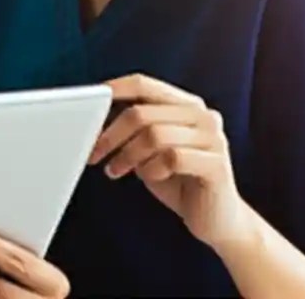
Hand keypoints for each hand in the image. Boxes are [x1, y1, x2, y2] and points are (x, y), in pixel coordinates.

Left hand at [88, 73, 250, 248]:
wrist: (216, 220)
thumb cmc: (177, 181)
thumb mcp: (149, 150)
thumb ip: (133, 129)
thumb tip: (94, 118)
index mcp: (186, 105)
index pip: (144, 84)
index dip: (113, 90)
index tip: (88, 103)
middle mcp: (203, 115)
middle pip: (141, 113)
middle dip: (110, 135)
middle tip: (94, 154)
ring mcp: (213, 138)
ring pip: (154, 135)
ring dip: (127, 156)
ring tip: (116, 170)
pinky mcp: (216, 165)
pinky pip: (172, 158)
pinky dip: (151, 170)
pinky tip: (150, 178)